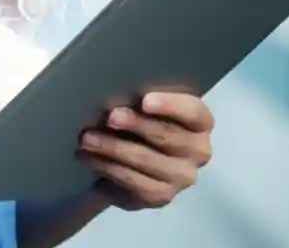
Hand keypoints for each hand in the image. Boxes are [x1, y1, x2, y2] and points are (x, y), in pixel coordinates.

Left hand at [77, 92, 213, 210]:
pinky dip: (108, 167)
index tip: (145, 101)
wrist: (130, 161)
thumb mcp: (144, 107)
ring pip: (146, 160)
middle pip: (167, 136)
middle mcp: (198, 151)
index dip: (170, 105)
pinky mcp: (161, 196)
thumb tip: (116, 92)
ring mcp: (181, 176)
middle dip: (135, 125)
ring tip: (88, 138)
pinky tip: (89, 157)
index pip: (193, 112)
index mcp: (200, 122)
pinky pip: (133, 182)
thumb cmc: (140, 121)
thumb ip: (140, 98)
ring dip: (114, 148)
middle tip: (110, 117)